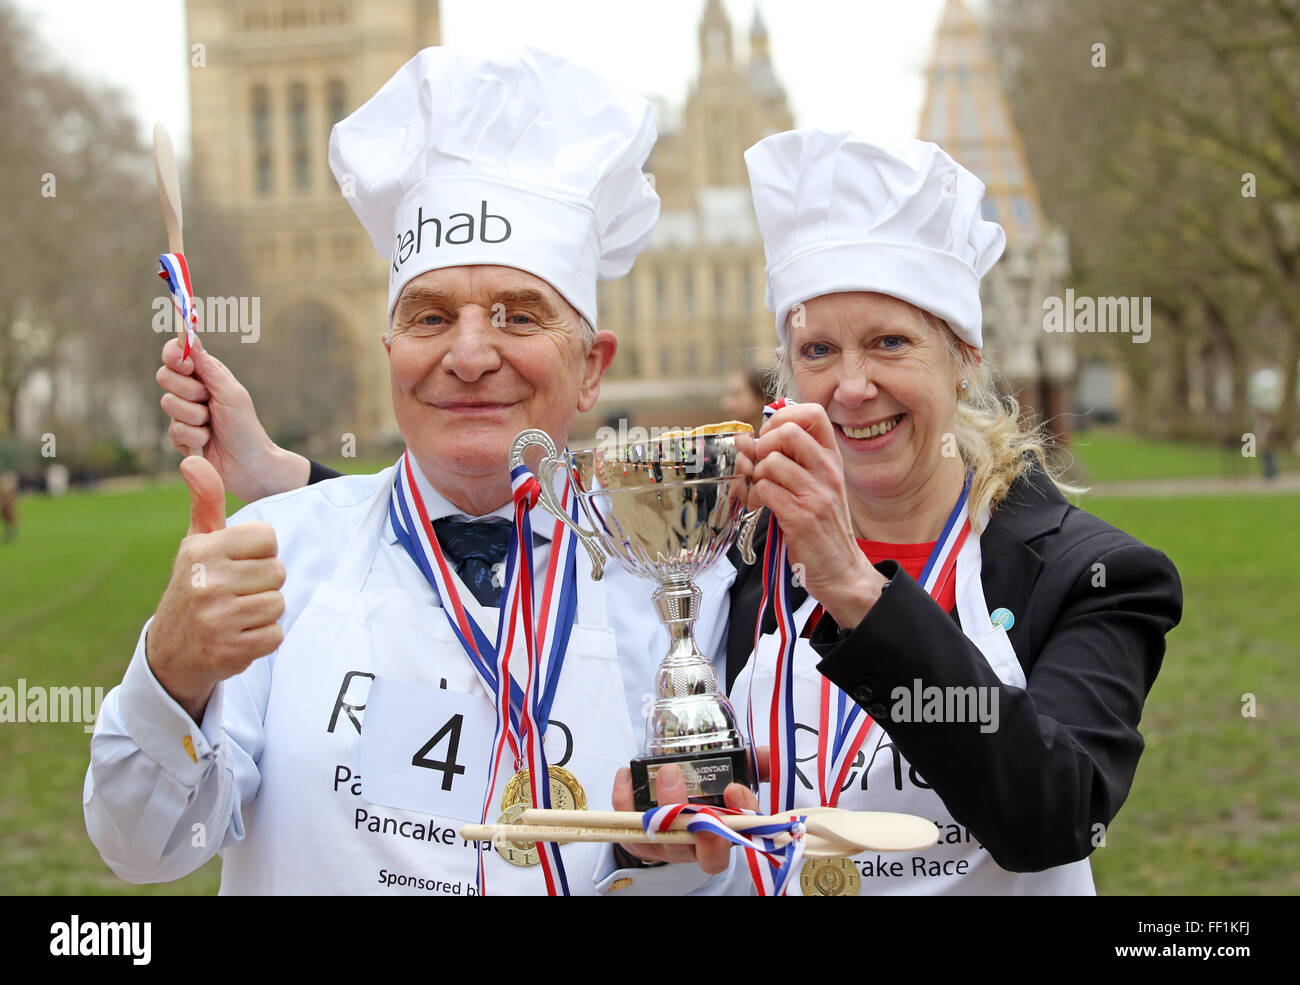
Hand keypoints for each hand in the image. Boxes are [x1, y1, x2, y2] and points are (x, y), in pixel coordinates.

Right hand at [145, 456, 286, 720]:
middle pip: (277, 572)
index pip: (267, 538)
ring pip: (278, 604)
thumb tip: (193, 460)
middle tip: (238, 592)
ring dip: (264, 612)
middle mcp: (207, 582)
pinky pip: (275, 635)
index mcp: (203, 550)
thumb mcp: (197, 544)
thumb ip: (205, 502)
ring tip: (238, 614)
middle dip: (264, 583)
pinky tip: (239, 636)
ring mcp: (217, 618)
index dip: (261, 551)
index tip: (241, 562)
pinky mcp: (230, 650)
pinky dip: (263, 638)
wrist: (172, 651)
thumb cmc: (195, 586)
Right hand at [157, 334, 309, 501]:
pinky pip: (174, 430)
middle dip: (188, 390)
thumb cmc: (245, 427)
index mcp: (205, 375)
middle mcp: (191, 391)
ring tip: (212, 425)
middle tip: (208, 400)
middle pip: (164, 376)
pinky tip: (207, 441)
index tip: (185, 365)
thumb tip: (190, 338)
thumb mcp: (230, 393)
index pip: (175, 354)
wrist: (248, 465)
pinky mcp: (179, 436)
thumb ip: (208, 368)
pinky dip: (195, 436)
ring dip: (195, 416)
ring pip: (168, 404)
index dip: (174, 355)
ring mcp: (182, 414)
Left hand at [609, 757, 766, 873]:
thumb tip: (769, 754)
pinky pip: (628, 824)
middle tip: (681, 777)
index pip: (737, 838)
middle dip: (692, 815)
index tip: (735, 788)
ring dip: (662, 805)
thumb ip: (754, 769)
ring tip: (664, 771)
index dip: (739, 818)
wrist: (669, 821)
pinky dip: (624, 798)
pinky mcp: (638, 841)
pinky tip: (626, 774)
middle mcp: (695, 847)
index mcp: (724, 836)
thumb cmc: (707, 801)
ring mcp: (665, 846)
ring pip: (663, 836)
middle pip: (699, 846)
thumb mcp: (732, 785)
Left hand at [747, 403, 885, 627]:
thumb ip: (788, 461)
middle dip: (764, 446)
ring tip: (761, 493)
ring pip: (771, 462)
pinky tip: (761, 508)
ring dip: (756, 476)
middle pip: (787, 432)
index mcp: (832, 458)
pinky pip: (766, 489)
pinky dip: (755, 497)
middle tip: (761, 467)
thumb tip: (746, 440)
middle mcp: (828, 471)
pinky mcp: (802, 516)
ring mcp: (817, 493)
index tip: (771, 439)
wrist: (841, 570)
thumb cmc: (821, 526)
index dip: (783, 418)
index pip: (812, 413)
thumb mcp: (814, 485)